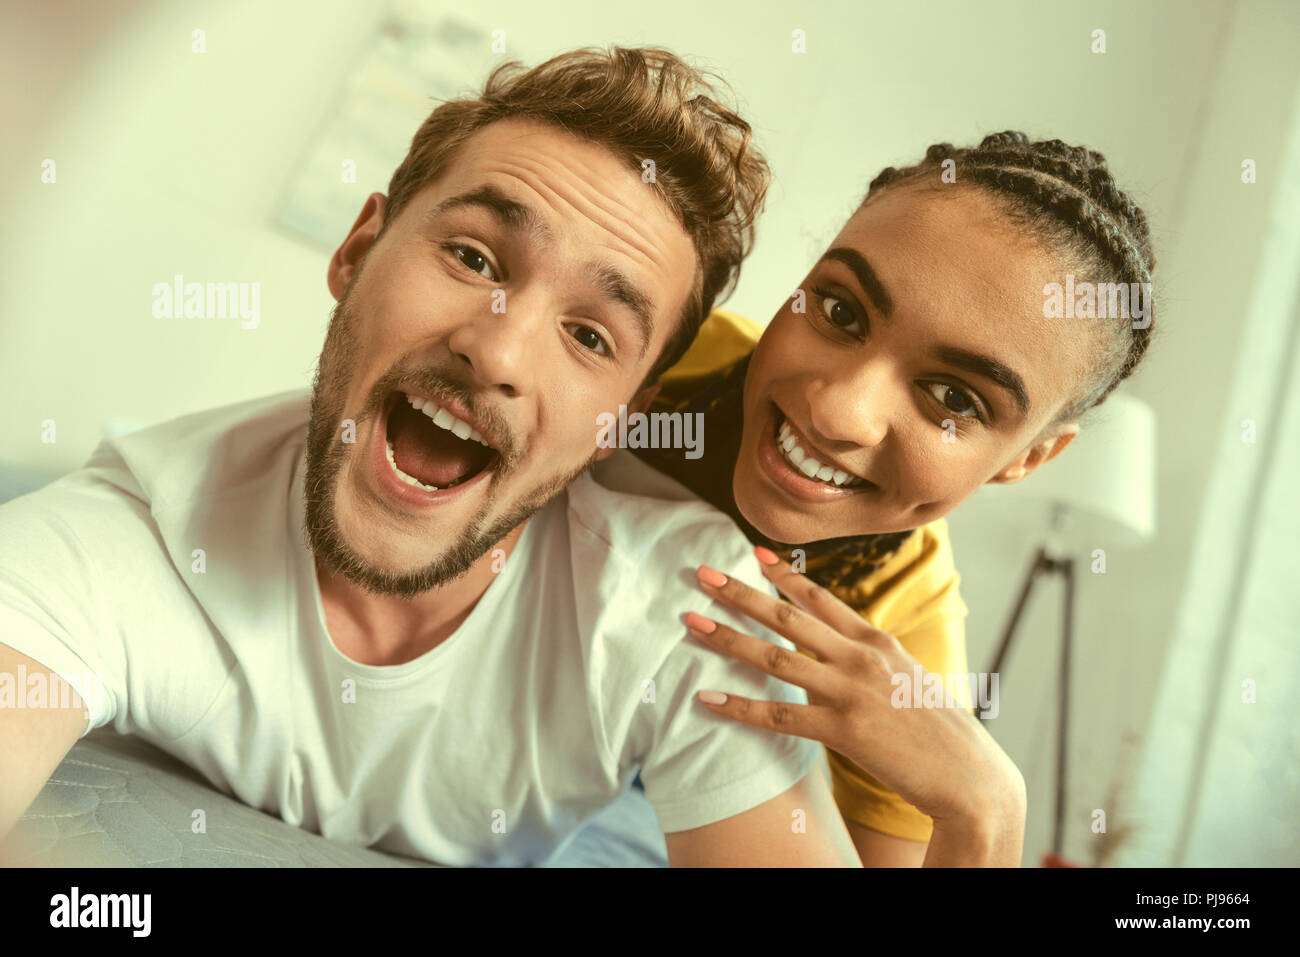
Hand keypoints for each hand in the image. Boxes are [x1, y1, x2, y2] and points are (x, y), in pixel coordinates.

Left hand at [685, 549, 1026, 832]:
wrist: (969, 775)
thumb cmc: (938, 730)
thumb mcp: (907, 679)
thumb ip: (869, 662)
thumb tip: (835, 654)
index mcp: (877, 642)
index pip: (821, 599)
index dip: (783, 575)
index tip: (751, 553)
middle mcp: (861, 657)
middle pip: (788, 617)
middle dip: (740, 593)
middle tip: (702, 574)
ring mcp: (852, 692)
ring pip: (776, 658)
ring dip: (728, 639)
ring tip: (691, 623)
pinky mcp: (845, 730)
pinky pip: (780, 716)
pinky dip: (740, 706)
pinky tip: (707, 699)